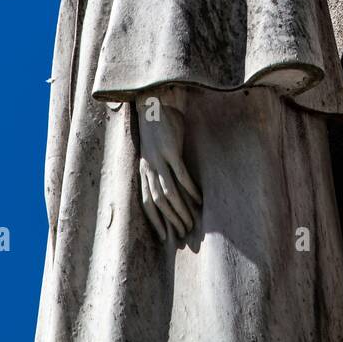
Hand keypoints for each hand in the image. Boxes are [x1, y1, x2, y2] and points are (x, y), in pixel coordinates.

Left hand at [136, 94, 200, 242]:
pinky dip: (190, 189)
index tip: (165, 237)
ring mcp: (159, 160)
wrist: (154, 104)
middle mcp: (148, 168)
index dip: (155, 221)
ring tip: (192, 221)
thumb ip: (161, 166)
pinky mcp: (170, 150)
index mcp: (143, 170)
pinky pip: (181, 175)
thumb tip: (173, 182)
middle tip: (184, 233)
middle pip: (158, 202)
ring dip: (180, 209)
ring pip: (169, 192)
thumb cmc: (157, 127)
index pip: (146, 203)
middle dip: (171, 220)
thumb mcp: (154, 150)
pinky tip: (199, 199)